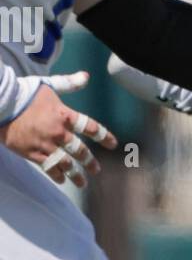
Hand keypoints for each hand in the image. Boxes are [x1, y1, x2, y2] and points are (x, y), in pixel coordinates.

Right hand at [0, 72, 116, 186]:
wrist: (2, 103)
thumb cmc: (26, 92)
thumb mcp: (49, 85)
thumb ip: (69, 83)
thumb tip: (86, 76)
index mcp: (65, 115)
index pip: (90, 127)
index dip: (103, 136)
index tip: (113, 144)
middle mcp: (58, 131)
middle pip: (79, 150)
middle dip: (89, 161)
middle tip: (96, 169)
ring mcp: (45, 144)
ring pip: (66, 163)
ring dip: (76, 175)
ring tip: (83, 183)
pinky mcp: (32, 153)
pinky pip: (49, 167)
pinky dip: (57, 175)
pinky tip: (62, 180)